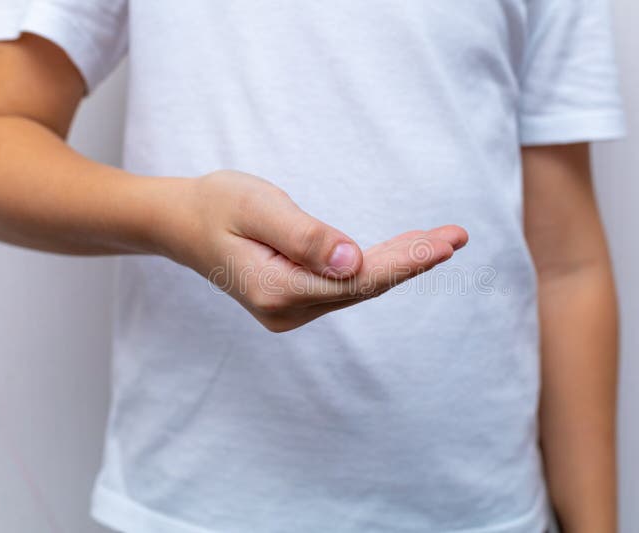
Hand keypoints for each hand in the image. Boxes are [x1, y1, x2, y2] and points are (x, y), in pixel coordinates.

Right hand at [161, 170, 467, 331]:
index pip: (358, 280)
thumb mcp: (256, 207)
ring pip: (358, 287)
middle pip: (365, 286)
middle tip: (457, 237)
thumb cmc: (216, 205)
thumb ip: (304, 236)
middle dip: (413, 261)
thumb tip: (354, 262)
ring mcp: (290, 310)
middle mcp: (287, 310)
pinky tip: (402, 253)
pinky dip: (377, 267)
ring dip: (399, 264)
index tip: (446, 244)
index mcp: (277, 289)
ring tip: (442, 240)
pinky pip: (345, 286)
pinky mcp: (293, 301)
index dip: (405, 262)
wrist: (181, 224)